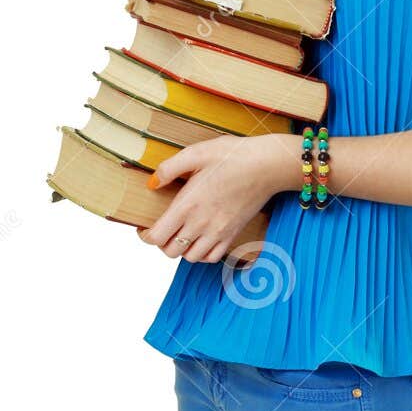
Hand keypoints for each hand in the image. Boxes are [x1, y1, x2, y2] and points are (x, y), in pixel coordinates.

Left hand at [136, 133, 292, 262]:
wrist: (267, 165)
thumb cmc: (233, 156)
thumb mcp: (196, 152)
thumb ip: (169, 168)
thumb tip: (152, 183)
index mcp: (188, 204)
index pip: (157, 237)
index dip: (145, 236)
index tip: (144, 227)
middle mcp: (201, 224)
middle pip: (170, 251)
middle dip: (161, 243)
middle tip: (164, 228)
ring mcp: (219, 232)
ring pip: (190, 258)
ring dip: (182, 249)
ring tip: (182, 234)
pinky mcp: (233, 234)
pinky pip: (212, 257)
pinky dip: (202, 253)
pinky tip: (201, 239)